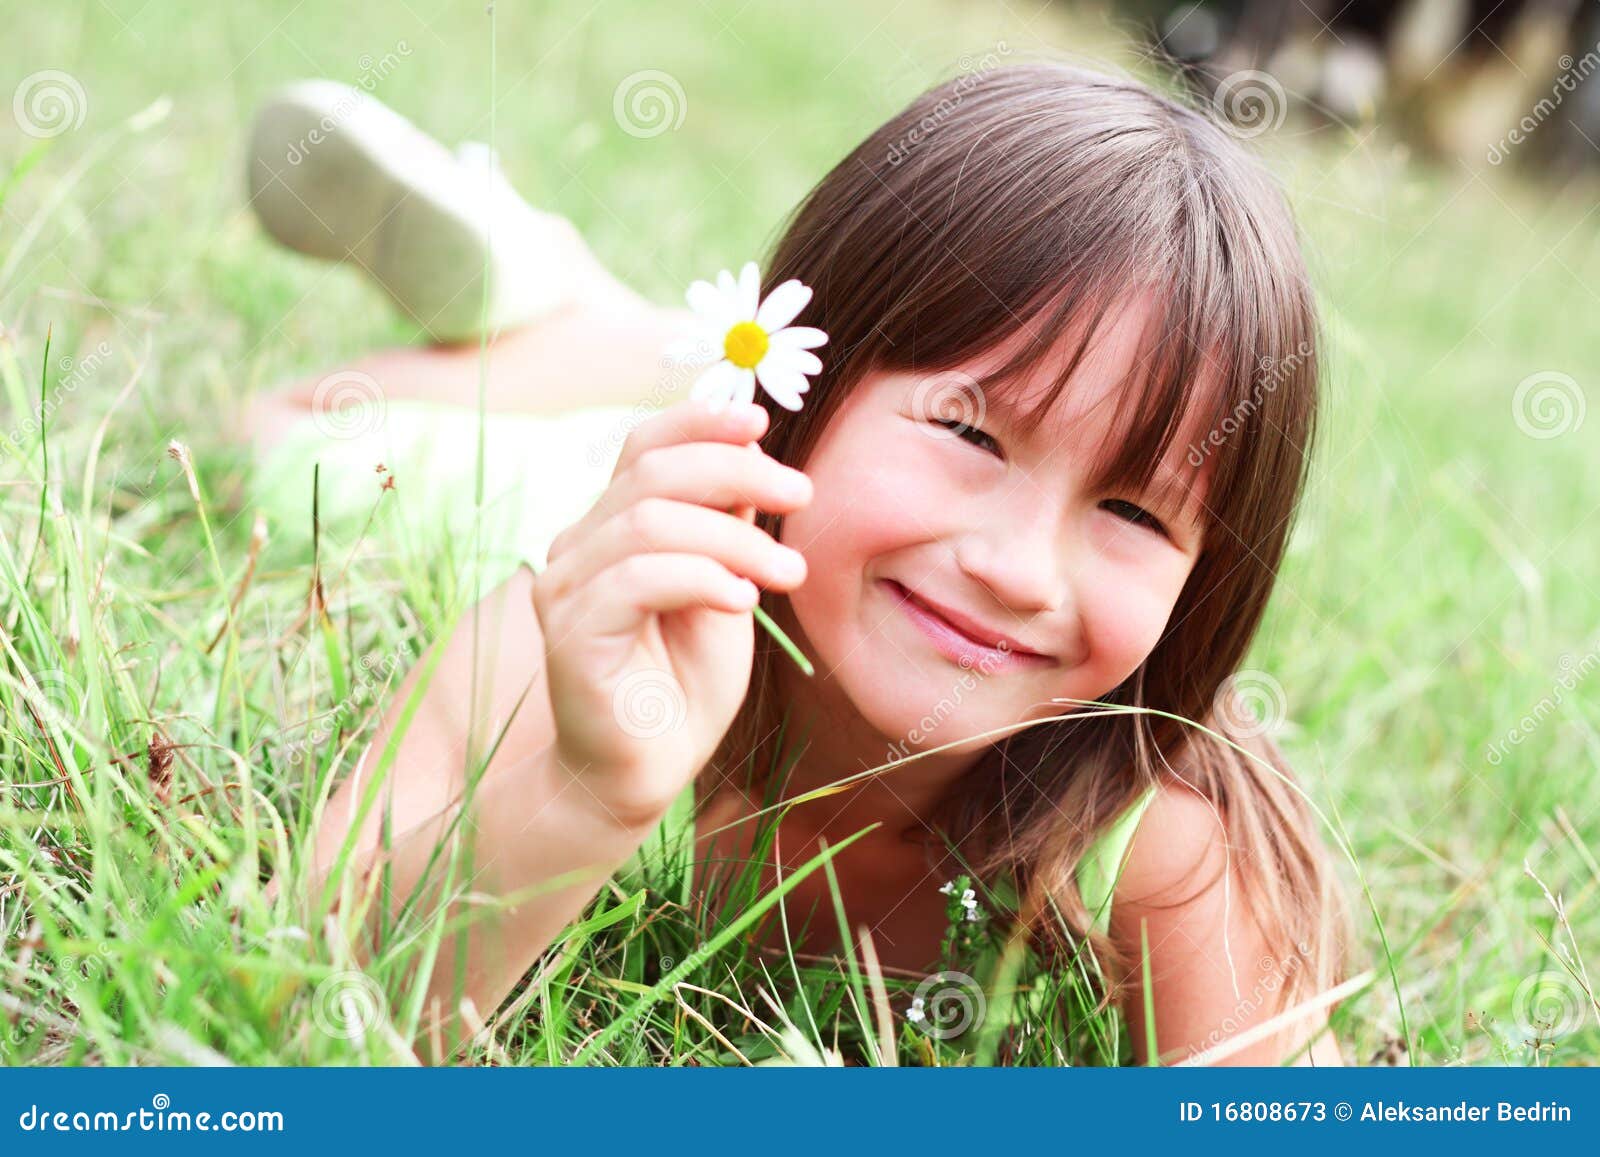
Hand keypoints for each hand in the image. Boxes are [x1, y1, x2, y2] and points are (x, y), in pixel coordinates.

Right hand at [531, 399, 811, 829]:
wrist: (644, 774)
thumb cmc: (684, 685)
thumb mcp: (724, 590)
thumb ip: (727, 528)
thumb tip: (754, 456)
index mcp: (609, 528)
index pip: (643, 447)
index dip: (699, 422)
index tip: (762, 422)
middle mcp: (577, 548)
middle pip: (650, 473)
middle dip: (735, 471)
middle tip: (801, 494)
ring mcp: (565, 590)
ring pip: (649, 522)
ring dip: (733, 537)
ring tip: (787, 572)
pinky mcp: (570, 635)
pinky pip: (636, 581)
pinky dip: (700, 578)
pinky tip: (743, 602)